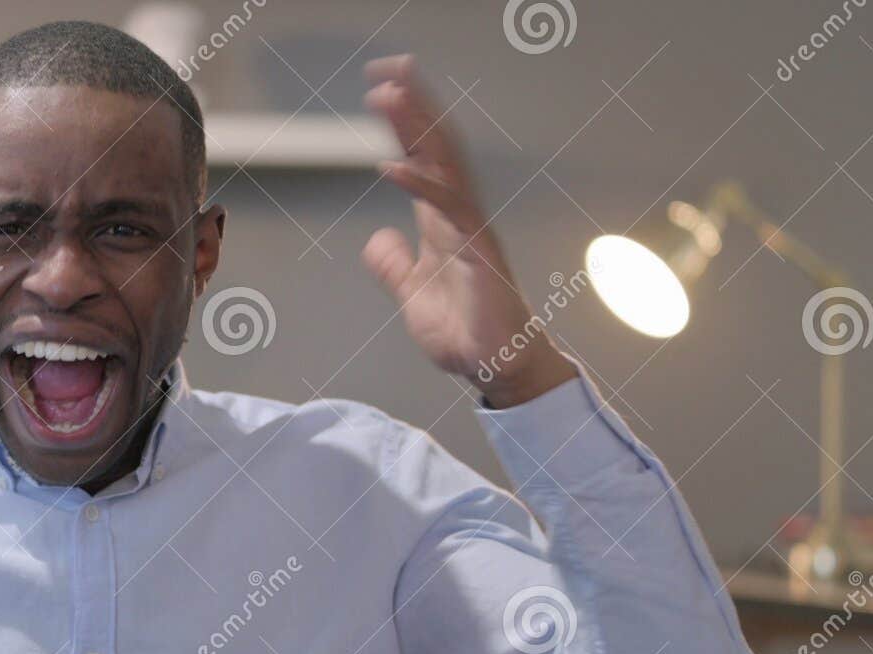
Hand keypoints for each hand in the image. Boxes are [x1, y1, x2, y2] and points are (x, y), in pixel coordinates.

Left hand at [360, 55, 574, 407]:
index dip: (402, 124)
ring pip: (445, 164)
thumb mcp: (412, 295)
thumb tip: (377, 239)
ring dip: (415, 128)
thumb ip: (393, 265)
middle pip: (436, 147)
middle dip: (414, 105)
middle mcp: (460, 215)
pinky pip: (447, 209)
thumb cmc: (464, 332)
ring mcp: (471, 229)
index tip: (382, 88)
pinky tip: (391, 164)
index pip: (422, 158)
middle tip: (390, 65)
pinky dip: (419, 184)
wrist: (496, 368)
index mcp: (443, 219)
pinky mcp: (477, 253)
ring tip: (388, 95)